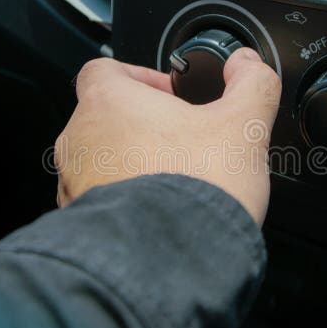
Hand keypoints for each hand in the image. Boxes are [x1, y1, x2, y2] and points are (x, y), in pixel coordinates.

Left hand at [54, 48, 281, 225]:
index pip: (105, 69)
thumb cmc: (195, 190)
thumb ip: (252, 84)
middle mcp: (80, 140)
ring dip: (130, 164)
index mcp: (108, 102)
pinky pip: (99, 200)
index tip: (169, 95)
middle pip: (104, 116)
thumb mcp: (244, 126)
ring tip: (172, 181)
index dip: (140, 76)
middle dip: (141, 125)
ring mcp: (73, 184)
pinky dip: (124, 201)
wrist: (169, 262)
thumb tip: (249, 65)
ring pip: (99, 160)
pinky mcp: (79, 222)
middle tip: (180, 141)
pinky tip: (158, 214)